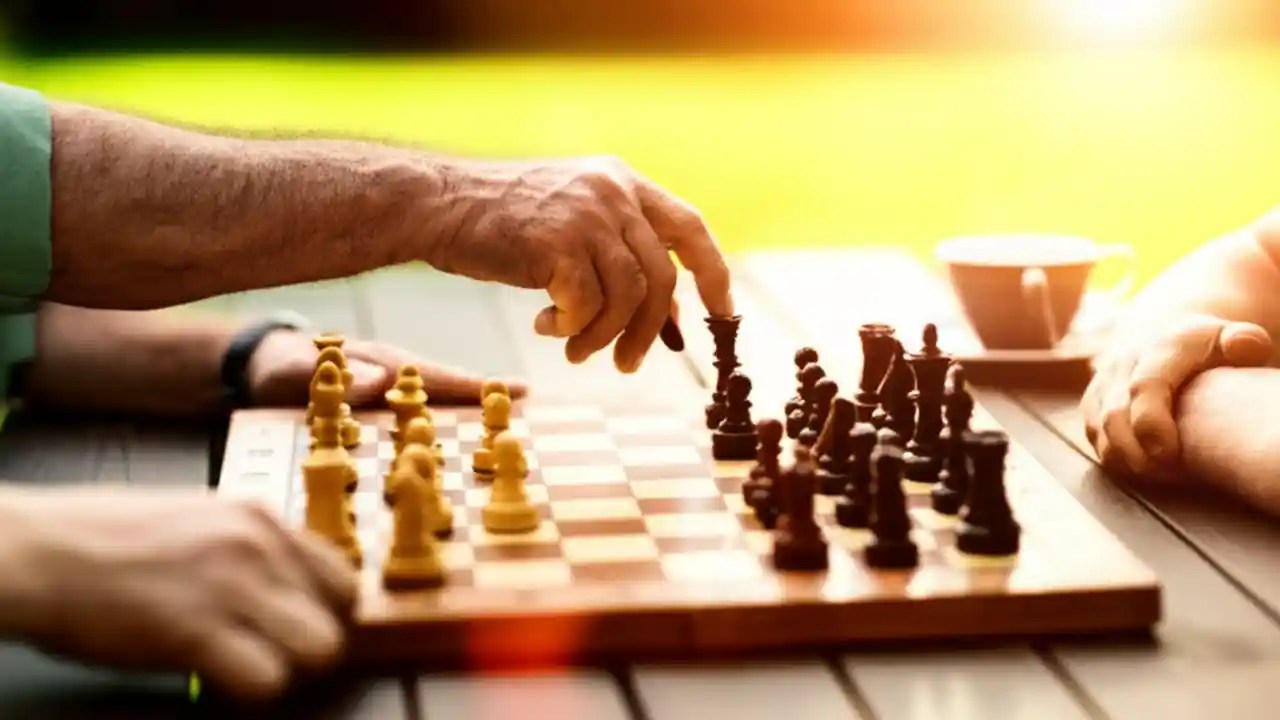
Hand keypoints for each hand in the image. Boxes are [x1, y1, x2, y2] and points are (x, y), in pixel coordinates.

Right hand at [10, 488, 356, 700]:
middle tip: (274, 657)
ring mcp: (233, 586)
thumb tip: (274, 582)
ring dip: (287, 669)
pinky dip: (248, 691)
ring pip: (318, 648)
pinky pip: (267, 679)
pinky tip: (216, 681)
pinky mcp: (199, 630)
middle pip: (339, 617)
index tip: (299, 627)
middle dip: (311, 645)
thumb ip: (242, 545)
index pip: (340, 573)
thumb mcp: (194, 518)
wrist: (37, 551)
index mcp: (258, 517)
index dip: (324, 610)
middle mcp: (258, 546)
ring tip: (246, 670)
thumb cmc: (97, 538)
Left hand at [247, 330, 527, 407]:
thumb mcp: (294, 371)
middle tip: (535, 412)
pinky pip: (422, 423)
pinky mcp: (384, 411)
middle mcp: (397, 380)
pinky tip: (466, 446)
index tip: (521, 391)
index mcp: (386, 367)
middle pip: (452, 393)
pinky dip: (446, 429)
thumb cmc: (277, 368)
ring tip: (514, 431)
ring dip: (472, 418)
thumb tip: (380, 383)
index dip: (480, 387)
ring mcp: (393, 396)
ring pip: (441, 409)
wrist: (258, 368)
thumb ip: (333, 377)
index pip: (441, 378)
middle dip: (491, 403)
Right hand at [427, 156, 733, 371]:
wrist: (440, 204)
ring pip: (626, 297)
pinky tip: (545, 325)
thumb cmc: (504, 224)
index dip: (713, 274)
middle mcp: (612, 192)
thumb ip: (620, 257)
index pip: (690, 228)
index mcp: (623, 182)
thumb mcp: (573, 225)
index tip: (722, 313)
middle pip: (661, 277)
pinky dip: (570, 327)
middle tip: (628, 364)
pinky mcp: (557, 241)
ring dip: (603, 337)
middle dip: (649, 331)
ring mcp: (586, 214)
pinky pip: (586, 305)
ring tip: (574, 349)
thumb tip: (669, 322)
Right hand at [1081, 314, 1271, 476]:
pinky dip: (1114, 458)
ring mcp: (1102, 383)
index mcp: (1160, 347)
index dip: (1152, 424)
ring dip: (1125, 459)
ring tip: (1157, 476)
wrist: (1163, 334)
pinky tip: (1141, 468)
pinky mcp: (1092, 403)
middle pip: (1115, 416)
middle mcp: (1123, 363)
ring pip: (1099, 430)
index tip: (1170, 455)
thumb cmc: (1208, 349)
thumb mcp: (1231, 339)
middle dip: (1136, 453)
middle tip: (1168, 476)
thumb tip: (1242, 345)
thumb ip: (1244, 341)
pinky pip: (1093, 437)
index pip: (1145, 387)